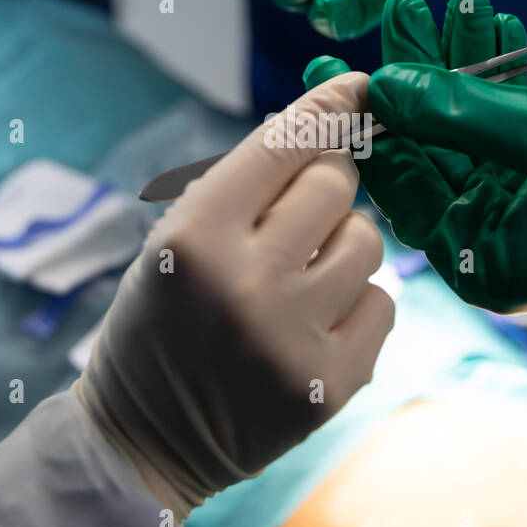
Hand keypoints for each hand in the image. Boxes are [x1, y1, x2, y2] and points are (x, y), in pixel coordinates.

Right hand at [74, 72, 393, 517]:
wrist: (144, 437)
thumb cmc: (160, 321)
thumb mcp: (175, 239)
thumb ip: (246, 184)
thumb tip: (332, 119)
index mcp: (195, 237)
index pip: (284, 144)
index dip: (328, 108)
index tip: (356, 89)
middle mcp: (245, 284)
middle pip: (336, 185)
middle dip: (328, 183)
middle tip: (303, 210)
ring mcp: (291, 339)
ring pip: (367, 242)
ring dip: (344, 246)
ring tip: (302, 275)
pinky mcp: (328, 385)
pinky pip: (382, 304)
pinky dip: (357, 304)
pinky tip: (315, 323)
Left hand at [307, 0, 526, 316]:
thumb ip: (467, 114)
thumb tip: (385, 84)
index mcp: (483, 265)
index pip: (401, 184)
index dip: (370, 116)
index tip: (335, 56)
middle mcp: (494, 251)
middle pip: (432, 154)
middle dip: (421, 75)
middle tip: (400, 8)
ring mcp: (525, 221)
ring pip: (472, 136)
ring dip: (465, 68)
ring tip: (454, 1)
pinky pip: (513, 135)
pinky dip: (505, 82)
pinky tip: (492, 27)